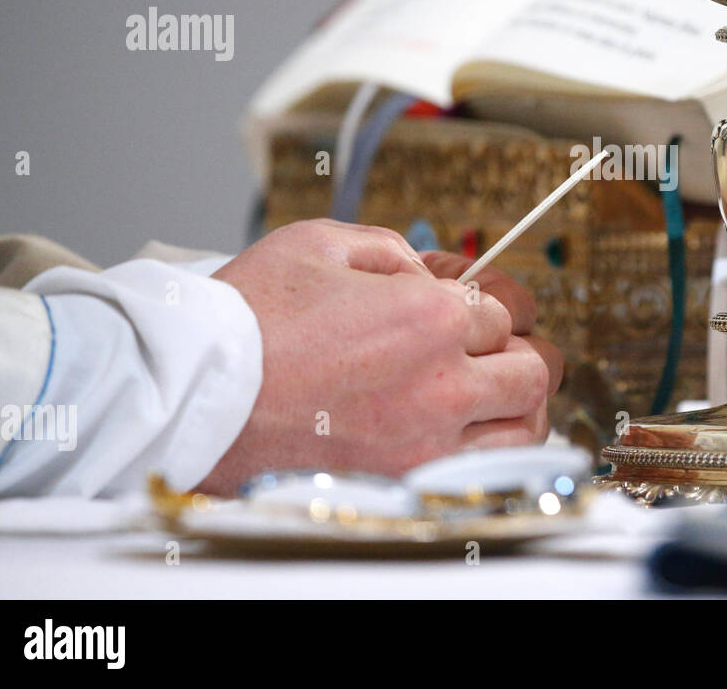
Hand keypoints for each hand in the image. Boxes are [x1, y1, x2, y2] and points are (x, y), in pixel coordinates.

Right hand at [198, 219, 561, 494]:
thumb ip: (392, 250)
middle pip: (533, 367)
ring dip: (522, 403)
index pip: (504, 309)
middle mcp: (442, 380)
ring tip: (500, 393)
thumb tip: (429, 270)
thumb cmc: (248, 320)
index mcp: (429, 316)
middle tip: (502, 347)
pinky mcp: (406, 482)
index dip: (492, 301)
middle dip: (522, 349)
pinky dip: (495, 449)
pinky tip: (476, 434)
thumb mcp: (320, 244)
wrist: (193, 395)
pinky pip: (487, 471)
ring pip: (525, 425)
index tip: (475, 306)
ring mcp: (428, 439)